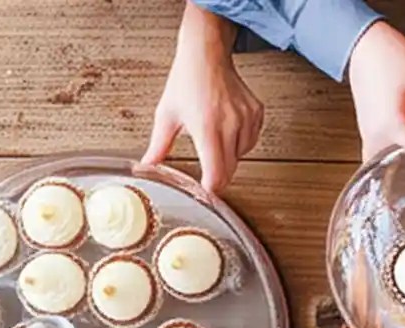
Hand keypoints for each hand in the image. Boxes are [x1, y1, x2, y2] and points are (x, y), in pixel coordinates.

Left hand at [144, 7, 263, 193]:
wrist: (206, 56)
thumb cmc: (186, 82)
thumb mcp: (167, 115)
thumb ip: (158, 146)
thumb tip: (148, 166)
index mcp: (206, 127)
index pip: (217, 172)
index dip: (213, 188)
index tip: (207, 193)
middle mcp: (229, 124)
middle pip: (230, 168)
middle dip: (219, 173)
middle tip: (208, 172)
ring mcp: (246, 119)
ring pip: (242, 155)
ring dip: (230, 156)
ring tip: (215, 139)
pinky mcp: (256, 114)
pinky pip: (251, 140)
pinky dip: (241, 142)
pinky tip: (228, 129)